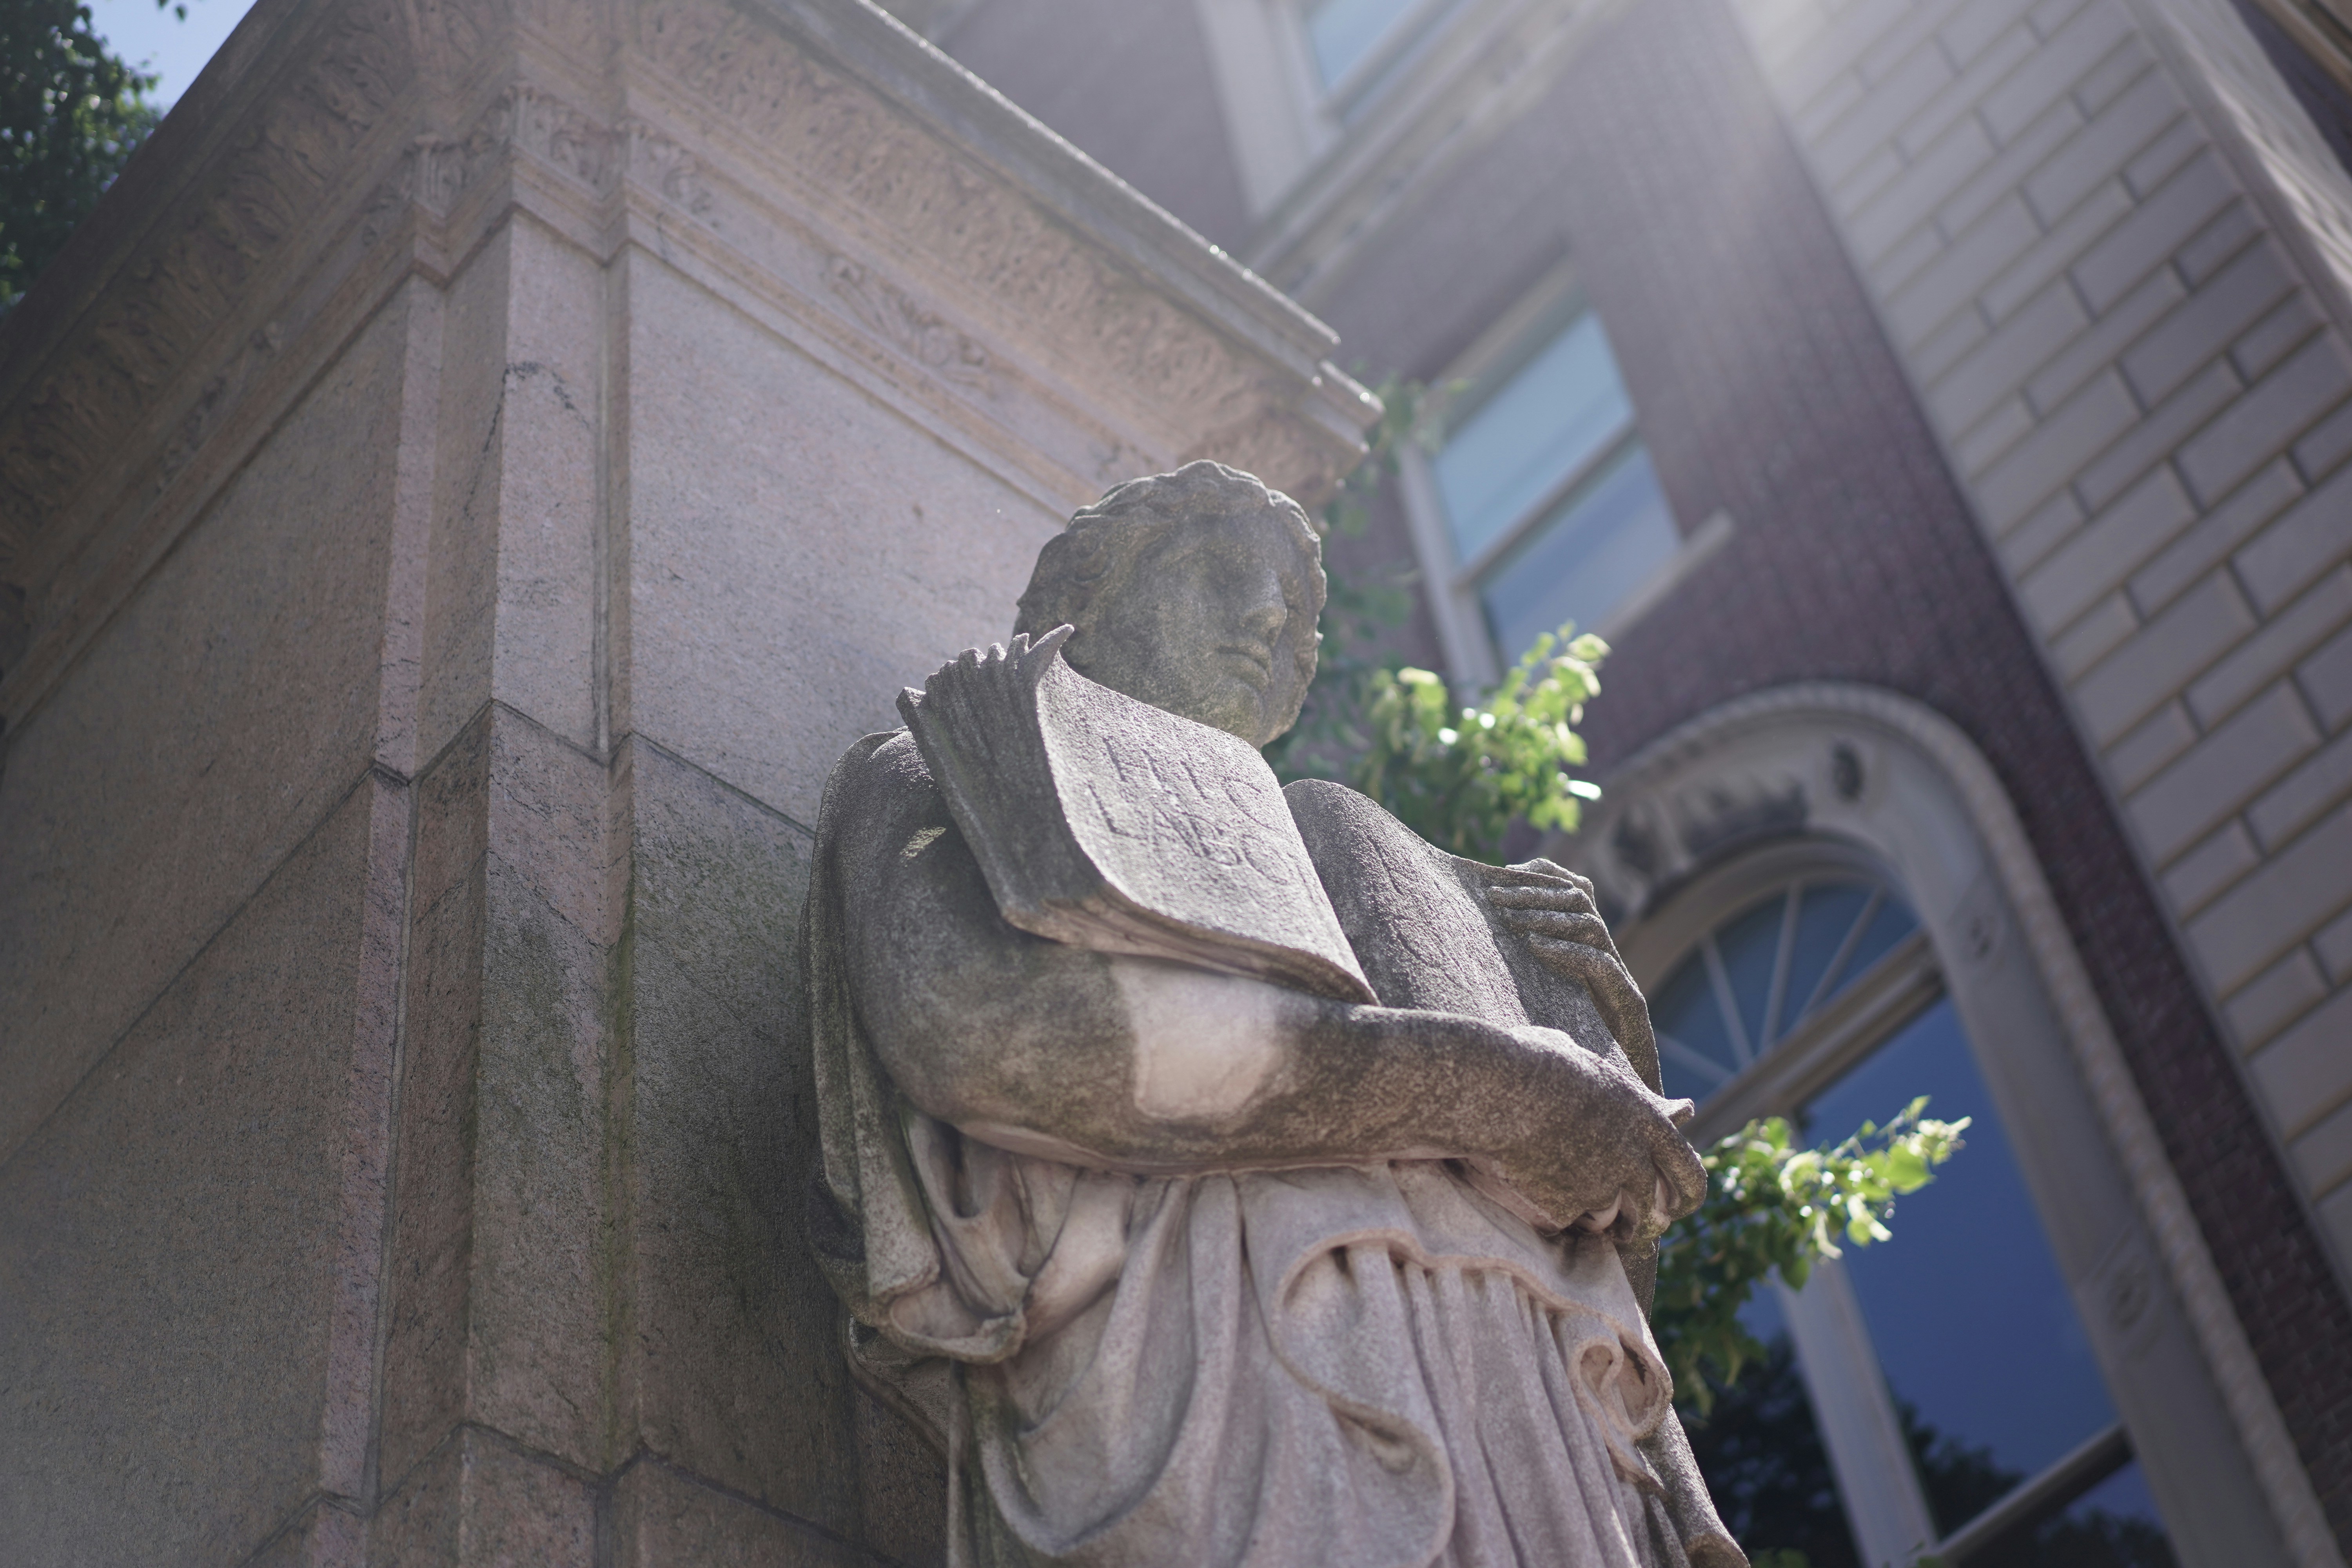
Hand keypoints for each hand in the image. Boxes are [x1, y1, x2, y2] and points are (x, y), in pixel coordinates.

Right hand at [1479, 1025, 1703, 1238]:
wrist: (1496, 1090)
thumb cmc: (1533, 1063)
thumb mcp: (1584, 1064)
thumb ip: (1611, 1088)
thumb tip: (1628, 1083)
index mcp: (1645, 1121)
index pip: (1689, 1170)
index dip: (1687, 1194)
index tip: (1678, 1206)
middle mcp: (1631, 1159)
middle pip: (1653, 1208)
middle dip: (1648, 1224)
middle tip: (1635, 1231)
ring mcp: (1599, 1187)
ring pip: (1609, 1221)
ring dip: (1597, 1221)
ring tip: (1576, 1211)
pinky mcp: (1565, 1207)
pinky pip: (1563, 1220)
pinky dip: (1551, 1213)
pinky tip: (1532, 1195)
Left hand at [1484, 861, 1661, 1097]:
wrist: (1615, 1100)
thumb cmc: (1564, 1054)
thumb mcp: (1531, 1001)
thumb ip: (1517, 969)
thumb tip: (1469, 938)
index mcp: (1584, 949)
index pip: (1575, 888)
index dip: (1543, 874)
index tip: (1500, 874)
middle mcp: (1606, 957)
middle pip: (1580, 899)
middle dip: (1535, 892)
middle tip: (1493, 897)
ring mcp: (1619, 981)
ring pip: (1591, 925)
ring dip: (1548, 916)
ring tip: (1511, 921)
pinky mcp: (1629, 1007)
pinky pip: (1602, 966)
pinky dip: (1569, 952)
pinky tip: (1537, 948)